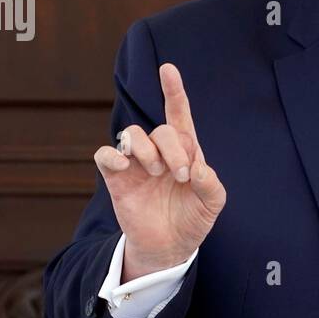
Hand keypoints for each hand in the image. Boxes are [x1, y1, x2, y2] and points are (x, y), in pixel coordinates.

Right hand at [92, 63, 226, 280]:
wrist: (170, 248)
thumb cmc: (192, 220)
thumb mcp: (212, 203)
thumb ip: (211, 183)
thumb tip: (196, 168)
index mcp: (185, 152)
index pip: (178, 115)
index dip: (174, 91)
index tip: (168, 69)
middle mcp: (159, 152)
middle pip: (161, 130)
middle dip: (173, 149)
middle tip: (180, 175)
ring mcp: (137, 164)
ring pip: (132, 134)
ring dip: (147, 151)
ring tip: (157, 174)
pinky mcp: (117, 178)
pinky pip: (106, 154)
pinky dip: (113, 155)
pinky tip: (125, 167)